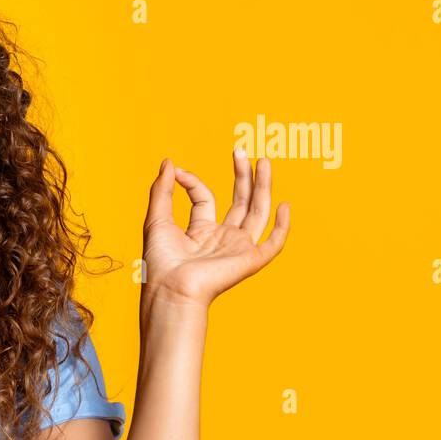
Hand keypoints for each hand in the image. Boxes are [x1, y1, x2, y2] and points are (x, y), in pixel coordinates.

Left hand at [140, 148, 289, 310]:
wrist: (171, 288)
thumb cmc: (160, 262)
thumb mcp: (156, 219)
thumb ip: (162, 190)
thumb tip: (168, 162)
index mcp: (199, 232)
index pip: (204, 198)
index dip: (192, 181)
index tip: (177, 171)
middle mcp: (221, 239)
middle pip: (239, 202)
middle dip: (242, 176)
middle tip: (241, 150)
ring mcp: (237, 248)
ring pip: (257, 212)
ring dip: (263, 187)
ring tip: (264, 160)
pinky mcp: (250, 260)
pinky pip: (273, 243)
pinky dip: (282, 226)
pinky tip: (284, 205)